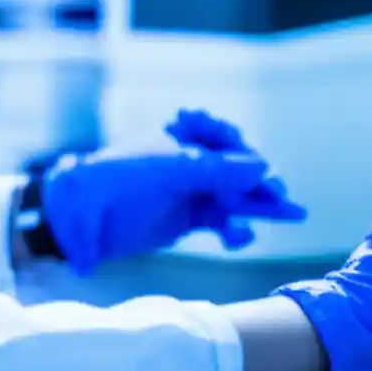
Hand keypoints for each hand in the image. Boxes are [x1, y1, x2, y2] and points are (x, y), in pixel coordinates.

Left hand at [42, 110, 306, 274]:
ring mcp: (191, 190)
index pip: (222, 133)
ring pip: (235, 196)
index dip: (238, 148)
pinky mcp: (189, 219)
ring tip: (291, 213)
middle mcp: (191, 160)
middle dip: (260, 180)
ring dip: (260, 205)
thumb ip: (217, 168)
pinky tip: (241, 237)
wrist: (80, 217)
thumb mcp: (171, 169)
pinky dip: (235, 229)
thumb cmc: (120, 179)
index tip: (249, 162)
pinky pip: (222, 221)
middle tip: (280, 194)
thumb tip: (262, 168)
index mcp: (183, 134)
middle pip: (236, 167)